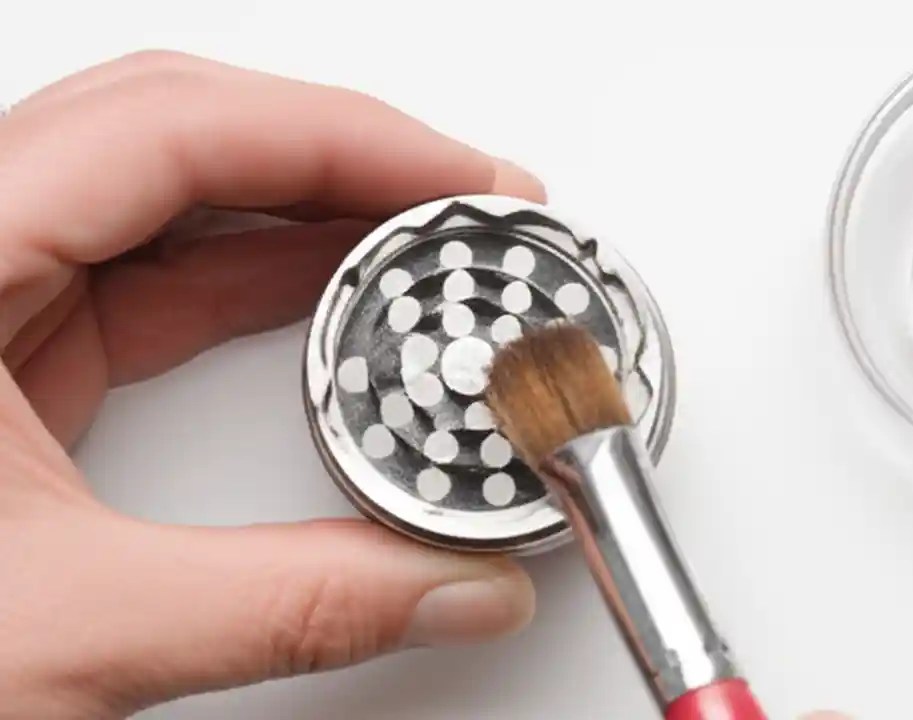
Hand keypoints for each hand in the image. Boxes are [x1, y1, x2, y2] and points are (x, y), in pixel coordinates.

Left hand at [0, 51, 543, 717]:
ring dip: (305, 215)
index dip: (339, 139)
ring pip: (165, 200)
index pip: (167, 132)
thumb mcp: (66, 635)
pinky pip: (150, 279)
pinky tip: (335, 299)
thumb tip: (453, 589)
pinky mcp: (3, 361)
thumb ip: (291, 606)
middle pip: (174, 133)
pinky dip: (255, 281)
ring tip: (418, 246)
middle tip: (459, 199)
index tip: (457, 180)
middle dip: (338, 156)